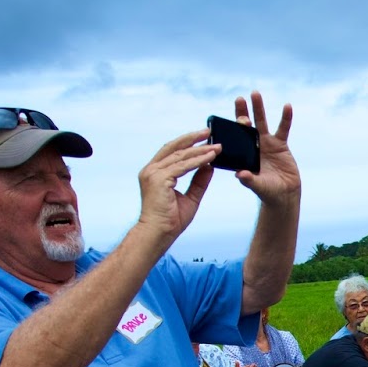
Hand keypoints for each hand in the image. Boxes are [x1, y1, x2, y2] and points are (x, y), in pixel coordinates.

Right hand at [135, 131, 219, 246]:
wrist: (159, 234)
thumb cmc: (171, 220)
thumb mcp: (191, 197)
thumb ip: (199, 181)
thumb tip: (210, 166)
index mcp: (154, 172)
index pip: (171, 151)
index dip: (187, 142)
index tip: (203, 137)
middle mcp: (151, 170)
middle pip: (174, 147)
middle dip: (192, 138)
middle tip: (209, 131)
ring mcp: (153, 173)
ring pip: (180, 156)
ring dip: (199, 150)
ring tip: (216, 146)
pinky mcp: (159, 179)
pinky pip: (183, 166)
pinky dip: (198, 161)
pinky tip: (210, 157)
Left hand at [232, 91, 299, 204]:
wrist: (284, 194)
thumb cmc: (268, 192)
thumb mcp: (258, 186)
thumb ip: (249, 180)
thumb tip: (239, 174)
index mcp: (243, 155)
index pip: (234, 139)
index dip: (231, 129)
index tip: (227, 120)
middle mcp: (252, 146)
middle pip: (245, 126)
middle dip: (241, 113)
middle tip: (238, 99)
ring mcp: (266, 143)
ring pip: (261, 122)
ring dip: (258, 108)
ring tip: (255, 93)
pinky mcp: (280, 144)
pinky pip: (283, 128)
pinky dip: (286, 118)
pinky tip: (287, 106)